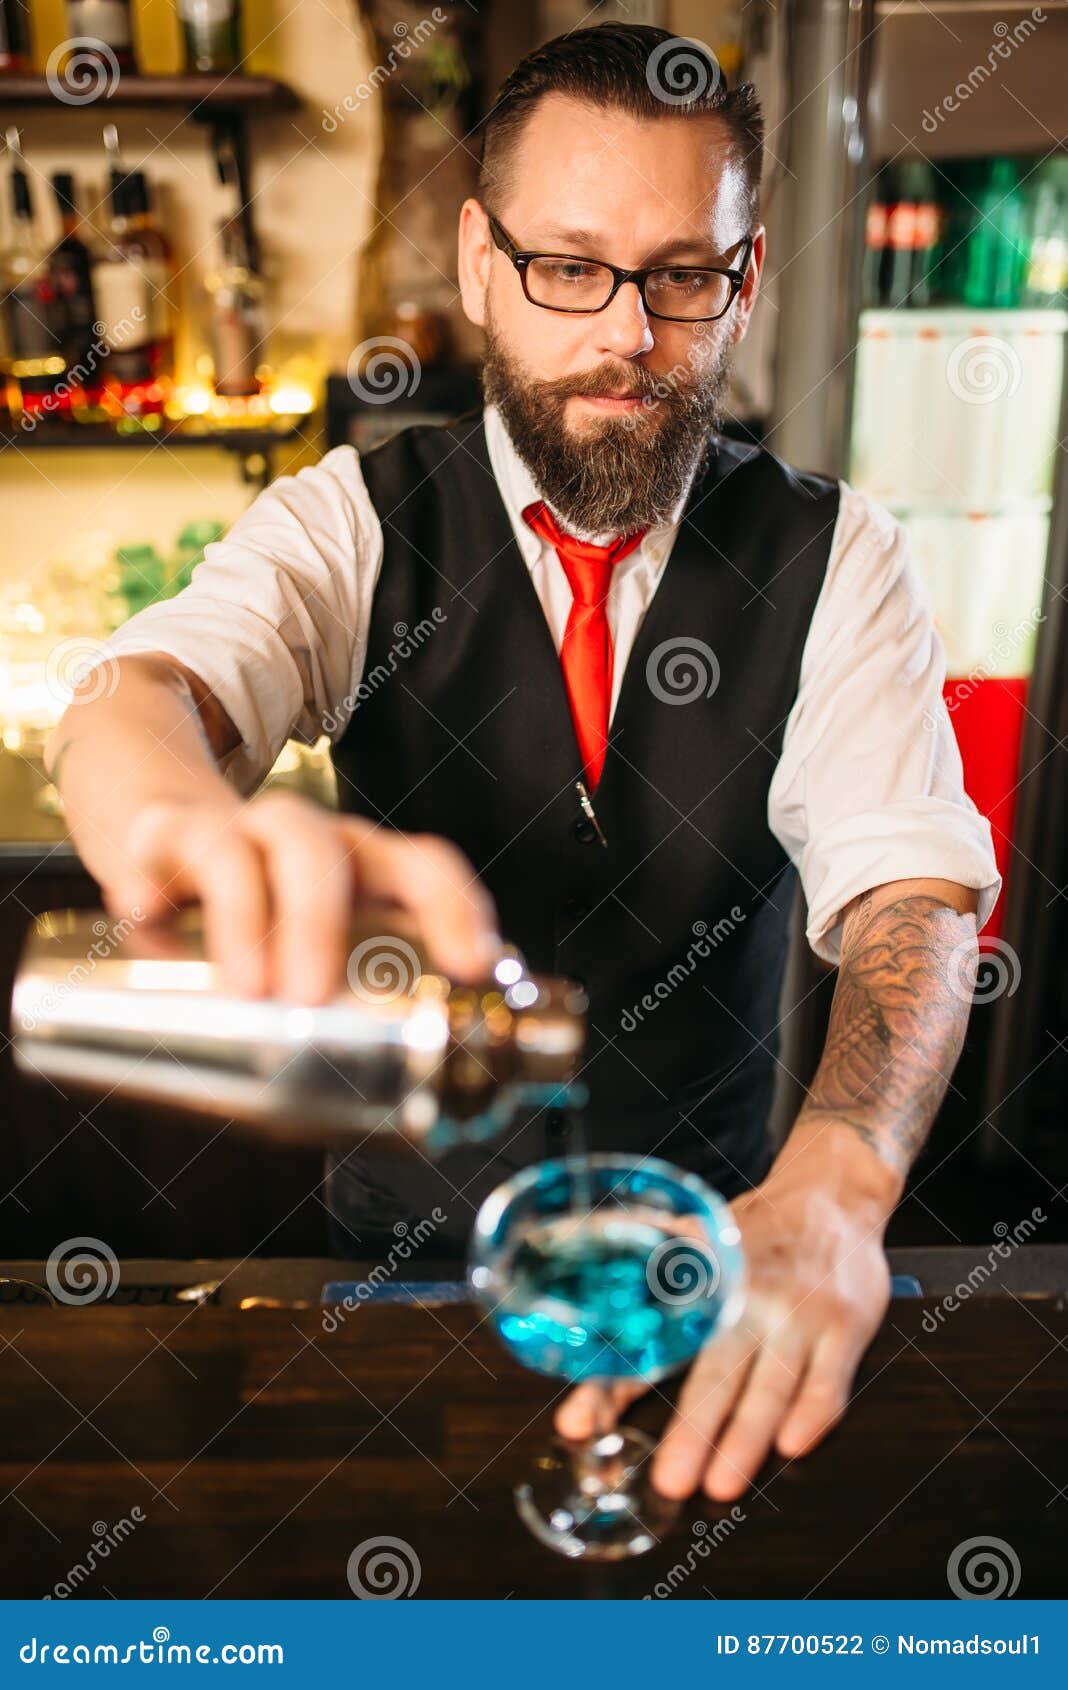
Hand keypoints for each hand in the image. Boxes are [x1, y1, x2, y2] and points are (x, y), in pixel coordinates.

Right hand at [108, 790, 500, 1000]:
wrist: (175, 839)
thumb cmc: (273, 905)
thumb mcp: (328, 942)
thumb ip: (361, 1001)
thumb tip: (397, 1102)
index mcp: (365, 863)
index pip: (423, 865)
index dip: (456, 908)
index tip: (470, 964)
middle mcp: (305, 838)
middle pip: (322, 853)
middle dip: (321, 924)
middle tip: (311, 995)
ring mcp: (233, 834)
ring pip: (241, 854)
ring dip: (246, 919)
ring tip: (248, 986)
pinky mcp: (164, 844)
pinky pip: (158, 858)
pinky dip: (153, 893)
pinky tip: (149, 921)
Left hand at [555, 1125, 895, 1500]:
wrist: (833, 1196)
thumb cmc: (754, 1238)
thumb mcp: (694, 1251)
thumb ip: (644, 1310)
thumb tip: (594, 1338)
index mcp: (701, 1273)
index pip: (652, 1336)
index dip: (616, 1383)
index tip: (584, 1425)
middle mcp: (747, 1290)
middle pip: (716, 1367)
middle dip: (693, 1428)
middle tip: (670, 1481)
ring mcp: (799, 1309)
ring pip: (771, 1383)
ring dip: (745, 1437)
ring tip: (721, 1484)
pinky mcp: (845, 1324)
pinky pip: (828, 1380)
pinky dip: (812, 1414)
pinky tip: (792, 1444)